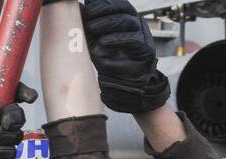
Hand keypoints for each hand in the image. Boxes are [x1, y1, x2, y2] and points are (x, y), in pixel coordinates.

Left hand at [0, 86, 36, 158]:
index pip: (8, 96)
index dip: (21, 92)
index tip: (28, 97)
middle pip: (17, 114)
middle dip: (13, 116)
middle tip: (4, 122)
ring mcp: (3, 139)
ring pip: (17, 133)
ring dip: (4, 136)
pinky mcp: (5, 155)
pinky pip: (12, 151)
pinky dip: (2, 150)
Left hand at [81, 0, 168, 114]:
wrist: (124, 83)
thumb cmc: (110, 60)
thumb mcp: (96, 40)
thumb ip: (90, 25)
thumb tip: (79, 8)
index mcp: (126, 17)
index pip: (116, 3)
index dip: (101, 4)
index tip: (88, 8)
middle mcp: (136, 23)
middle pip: (122, 8)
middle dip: (102, 11)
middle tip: (88, 19)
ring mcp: (143, 35)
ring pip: (127, 21)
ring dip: (107, 23)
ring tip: (92, 29)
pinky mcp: (146, 49)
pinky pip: (133, 39)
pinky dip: (116, 40)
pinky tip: (104, 42)